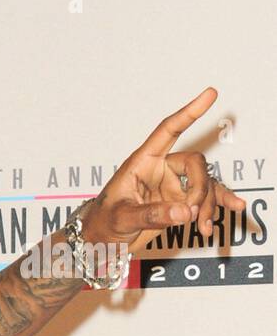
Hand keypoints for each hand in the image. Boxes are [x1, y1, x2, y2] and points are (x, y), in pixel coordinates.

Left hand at [80, 87, 246, 254]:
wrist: (101, 241)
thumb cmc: (102, 223)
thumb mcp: (122, 218)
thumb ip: (151, 214)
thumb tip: (185, 211)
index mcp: (142, 163)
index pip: (167, 131)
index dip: (189, 112)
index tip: (210, 93)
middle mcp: (160, 170)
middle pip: (194, 164)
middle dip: (199, 188)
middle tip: (192, 212)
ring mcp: (172, 186)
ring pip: (204, 184)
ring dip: (209, 203)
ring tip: (204, 225)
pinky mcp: (180, 202)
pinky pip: (206, 198)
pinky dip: (217, 205)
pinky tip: (234, 209)